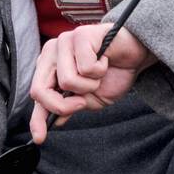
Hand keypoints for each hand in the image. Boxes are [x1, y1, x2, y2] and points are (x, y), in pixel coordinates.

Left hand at [29, 23, 153, 143]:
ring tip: (99, 73)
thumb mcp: (89, 99)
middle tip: (83, 101)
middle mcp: (52, 52)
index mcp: (49, 66)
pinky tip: (105, 60)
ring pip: (66, 81)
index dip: (37, 119)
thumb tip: (53, 122)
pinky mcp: (80, 35)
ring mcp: (64, 41)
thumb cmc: (112, 73)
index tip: (40, 138)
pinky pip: (85, 67)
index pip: (37, 95)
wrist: (136, 54)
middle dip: (63, 105)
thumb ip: (68, 106)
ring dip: (89, 85)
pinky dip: (100, 70)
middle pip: (41, 89)